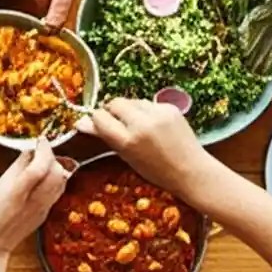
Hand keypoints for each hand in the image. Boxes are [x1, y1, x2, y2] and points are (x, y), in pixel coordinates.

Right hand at [0, 138, 68, 254]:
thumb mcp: (0, 184)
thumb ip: (18, 166)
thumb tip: (30, 151)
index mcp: (19, 192)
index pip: (40, 166)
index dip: (43, 149)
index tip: (40, 140)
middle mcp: (35, 200)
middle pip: (57, 173)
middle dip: (51, 157)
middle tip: (41, 151)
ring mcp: (44, 208)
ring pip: (62, 181)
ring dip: (56, 167)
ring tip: (43, 162)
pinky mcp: (47, 212)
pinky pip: (58, 191)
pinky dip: (56, 179)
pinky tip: (45, 177)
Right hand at [74, 99, 209, 199]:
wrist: (191, 170)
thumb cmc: (156, 170)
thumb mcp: (126, 157)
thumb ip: (105, 137)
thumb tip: (80, 122)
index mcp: (127, 140)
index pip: (100, 117)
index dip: (97, 120)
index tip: (100, 125)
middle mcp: (141, 123)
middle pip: (115, 103)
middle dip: (113, 111)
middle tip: (119, 124)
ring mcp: (157, 113)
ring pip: (132, 101)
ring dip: (130, 110)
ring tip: (139, 127)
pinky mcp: (170, 107)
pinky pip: (149, 103)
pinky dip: (147, 112)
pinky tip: (155, 126)